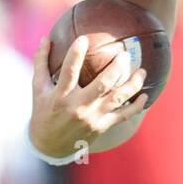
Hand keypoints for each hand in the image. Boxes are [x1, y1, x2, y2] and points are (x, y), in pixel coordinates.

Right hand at [29, 35, 146, 159]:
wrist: (50, 145)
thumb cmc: (44, 112)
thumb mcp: (38, 88)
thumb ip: (41, 63)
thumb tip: (45, 38)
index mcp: (61, 95)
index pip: (69, 71)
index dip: (76, 54)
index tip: (84, 39)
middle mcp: (78, 106)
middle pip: (102, 84)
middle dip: (116, 67)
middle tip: (125, 54)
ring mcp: (92, 117)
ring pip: (118, 98)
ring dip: (133, 84)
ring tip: (142, 71)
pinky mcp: (102, 126)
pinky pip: (124, 115)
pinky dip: (136, 106)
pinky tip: (144, 96)